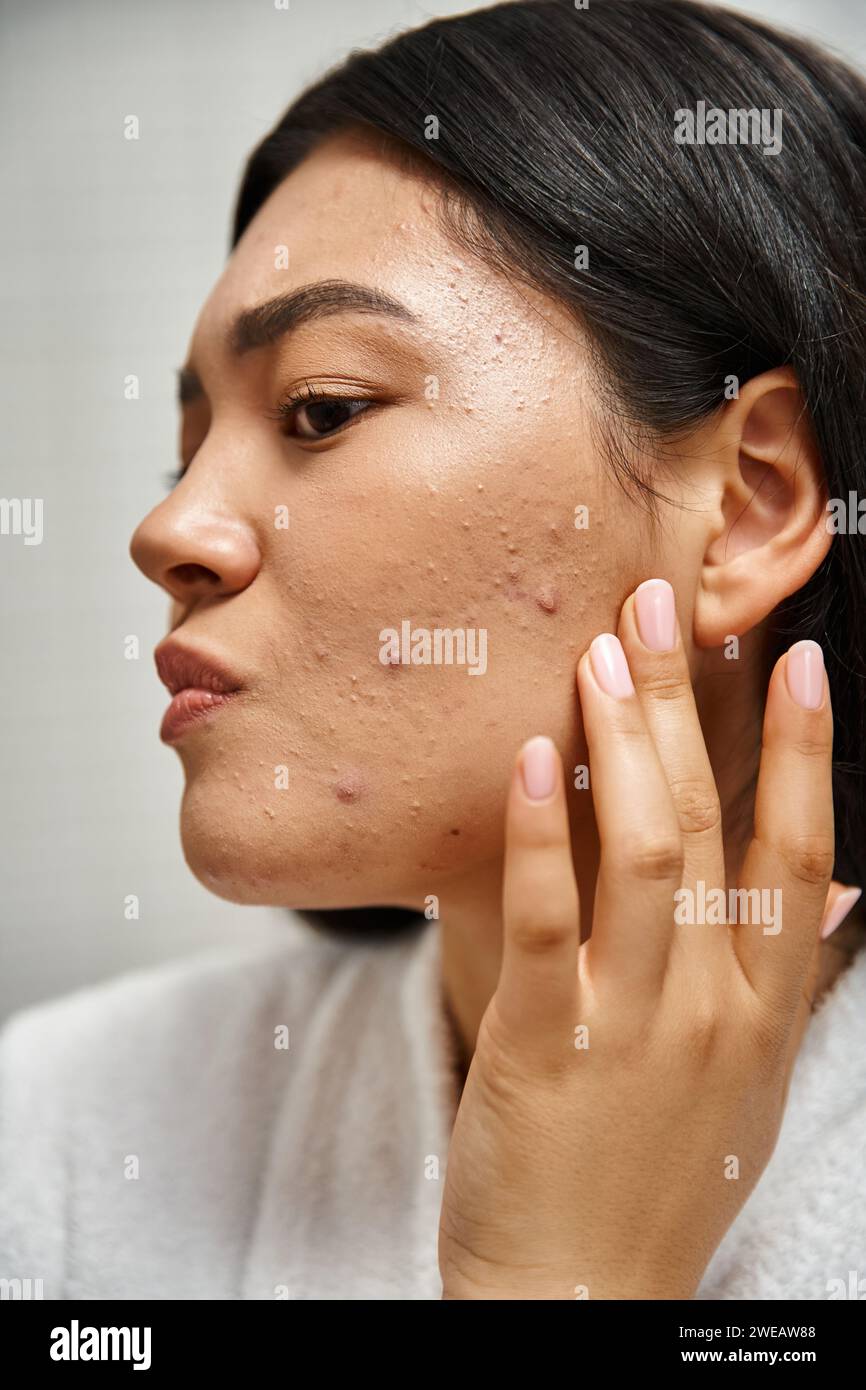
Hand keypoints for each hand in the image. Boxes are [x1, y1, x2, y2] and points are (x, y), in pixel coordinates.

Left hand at [438, 578, 843, 1299]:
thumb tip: (823, 900)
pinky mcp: (539, 1043)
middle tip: (662, 605)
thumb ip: (779, 984)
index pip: (797, 854)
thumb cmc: (656, 1184)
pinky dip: (537, 832)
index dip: (802, 751)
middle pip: (711, 823)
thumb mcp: (747, 1088)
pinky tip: (527, 759)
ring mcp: (628, 1021)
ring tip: (600, 650)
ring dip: (622, 740)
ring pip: (642, 851)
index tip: (798, 661)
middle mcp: (709, 1004)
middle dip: (689, 704)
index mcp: (761, 1010)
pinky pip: (543, 919)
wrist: (582, 1306)